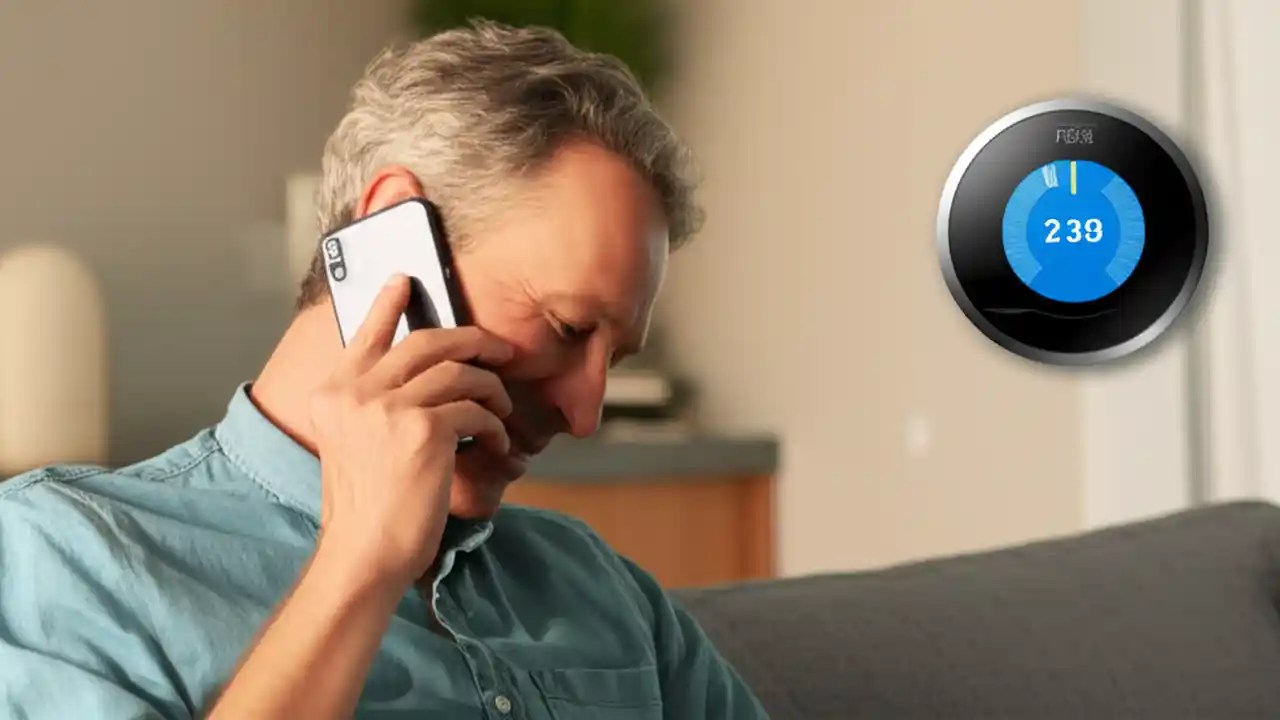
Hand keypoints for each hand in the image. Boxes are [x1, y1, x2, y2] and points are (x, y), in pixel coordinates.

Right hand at [308, 274, 513, 588]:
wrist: (366, 553)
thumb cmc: (369, 506)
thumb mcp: (354, 444)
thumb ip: (374, 403)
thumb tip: (426, 371)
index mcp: (334, 393)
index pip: (366, 335)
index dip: (388, 303)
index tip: (405, 280)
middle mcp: (356, 392)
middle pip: (427, 341)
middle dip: (474, 340)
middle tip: (501, 350)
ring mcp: (388, 407)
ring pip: (461, 373)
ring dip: (492, 392)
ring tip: (501, 414)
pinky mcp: (424, 428)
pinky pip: (476, 410)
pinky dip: (495, 427)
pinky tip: (497, 445)